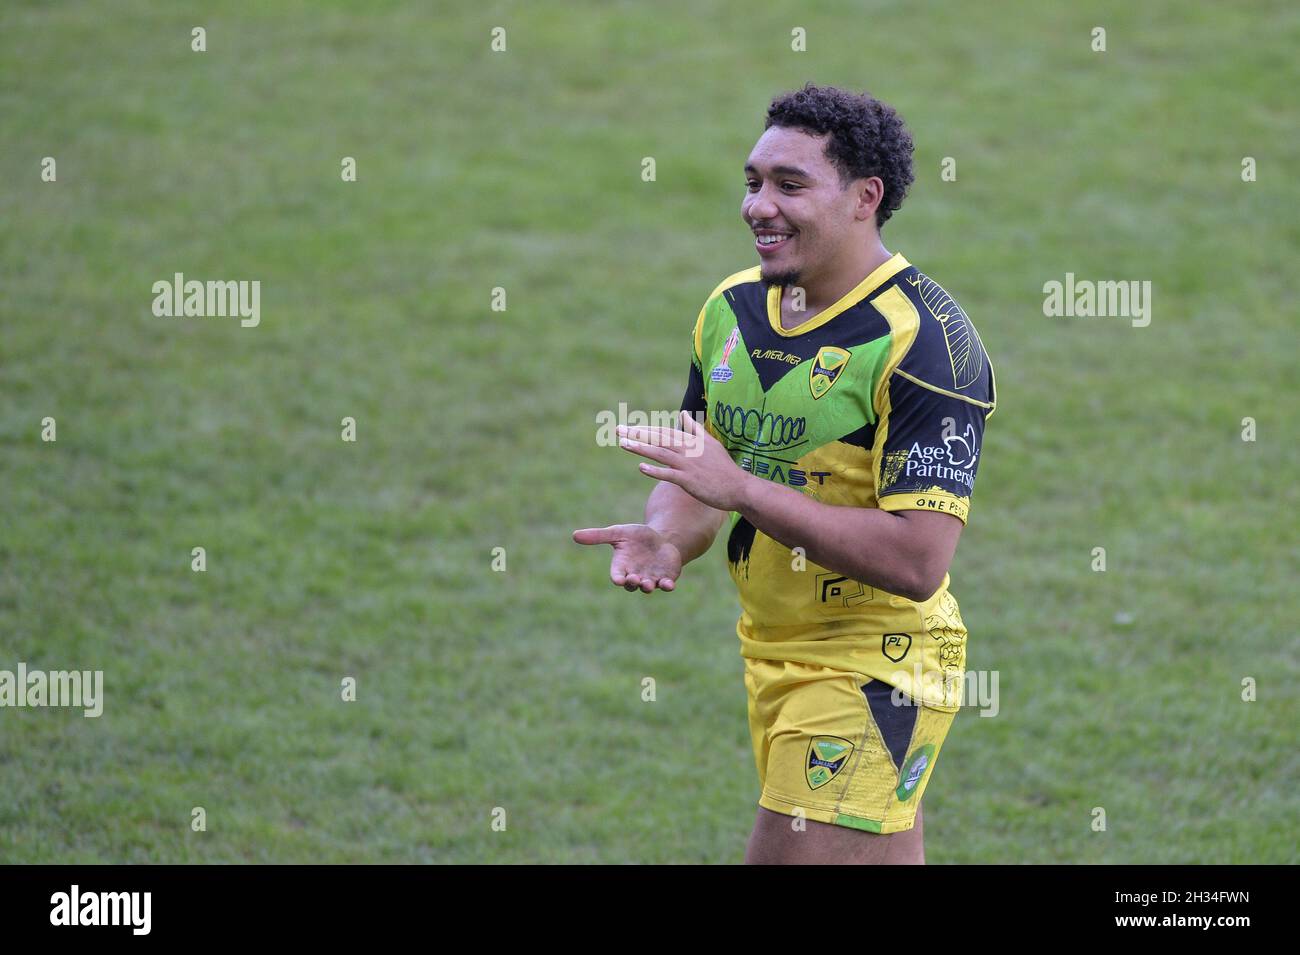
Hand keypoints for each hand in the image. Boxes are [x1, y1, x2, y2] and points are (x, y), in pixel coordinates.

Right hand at [571, 523, 683, 592]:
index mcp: (622, 566)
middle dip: (633, 583)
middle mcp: (635, 575)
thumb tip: (574, 535)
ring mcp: (651, 578)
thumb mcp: (618, 532)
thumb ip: (598, 536)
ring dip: (648, 587)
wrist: (660, 539)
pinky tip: (669, 584)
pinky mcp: (666, 578)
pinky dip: (667, 586)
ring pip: (648, 587)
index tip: (619, 580)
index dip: (618, 578)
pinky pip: (666, 585)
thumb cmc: (636, 537)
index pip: (617, 575)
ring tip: (648, 584)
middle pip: (631, 585)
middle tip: (634, 579)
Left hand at [617, 410, 750, 511]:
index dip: (645, 430)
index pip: (663, 433)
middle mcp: (688, 450)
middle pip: (658, 439)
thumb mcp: (710, 443)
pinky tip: (641, 468)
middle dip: (637, 434)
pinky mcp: (690, 480)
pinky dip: (655, 471)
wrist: (739, 488)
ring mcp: (688, 465)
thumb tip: (683, 414)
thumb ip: (695, 429)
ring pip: (661, 453)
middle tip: (617, 430)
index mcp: (691, 441)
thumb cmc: (724, 468)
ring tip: (623, 444)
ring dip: (641, 448)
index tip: (627, 428)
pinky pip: (669, 475)